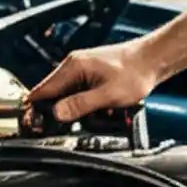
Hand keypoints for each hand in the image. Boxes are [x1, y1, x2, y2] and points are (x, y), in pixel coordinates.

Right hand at [26, 39, 161, 121]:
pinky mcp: (91, 75)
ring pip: (67, 95)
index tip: (33, 123)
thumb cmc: (135, 73)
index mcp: (73, 66)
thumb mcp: (108, 95)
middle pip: (53, 94)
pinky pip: (79, 93)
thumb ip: (80, 104)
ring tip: (95, 115)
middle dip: (59, 112)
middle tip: (67, 126)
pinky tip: (101, 109)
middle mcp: (74, 65)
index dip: (36, 108)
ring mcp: (82, 69)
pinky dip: (86, 104)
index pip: (43, 89)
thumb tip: (57, 113)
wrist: (153, 60)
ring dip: (75, 109)